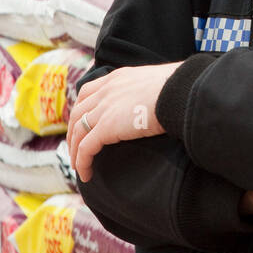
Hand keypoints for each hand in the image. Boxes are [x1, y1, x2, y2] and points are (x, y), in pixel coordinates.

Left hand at [67, 63, 179, 182]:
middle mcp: (106, 90)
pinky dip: (82, 162)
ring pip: (78, 132)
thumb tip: (159, 99)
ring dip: (75, 151)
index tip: (82, 122)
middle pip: (78, 112)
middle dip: (73, 132)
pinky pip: (86, 148)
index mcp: (118, 77)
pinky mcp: (106, 127)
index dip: (81, 108)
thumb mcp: (157, 82)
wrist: (180, 91)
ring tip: (78, 166)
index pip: (88, 91)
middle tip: (75, 147)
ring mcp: (104, 108)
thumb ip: (148, 90)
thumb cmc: (179, 88)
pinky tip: (86, 174)